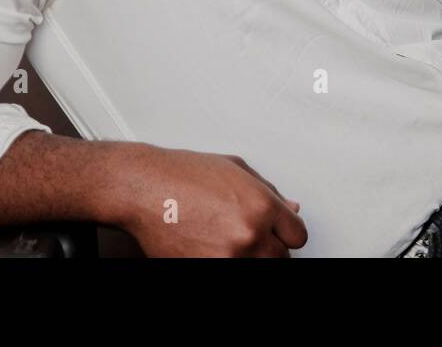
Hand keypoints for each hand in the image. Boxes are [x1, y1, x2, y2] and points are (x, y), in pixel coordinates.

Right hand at [111, 143, 307, 256]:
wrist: (144, 188)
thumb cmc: (182, 174)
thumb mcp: (235, 169)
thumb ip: (269, 190)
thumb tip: (290, 207)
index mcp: (261, 205)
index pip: (297, 235)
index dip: (286, 233)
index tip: (278, 232)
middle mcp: (249, 233)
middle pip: (281, 257)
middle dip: (269, 246)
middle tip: (249, 236)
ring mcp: (228, 256)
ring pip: (258, 267)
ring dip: (248, 256)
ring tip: (227, 239)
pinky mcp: (206, 269)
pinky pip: (230, 272)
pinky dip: (223, 261)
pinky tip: (212, 247)